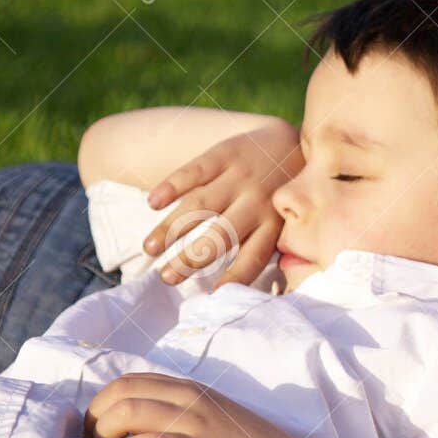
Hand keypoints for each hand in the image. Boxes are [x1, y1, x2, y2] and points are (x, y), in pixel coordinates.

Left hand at [84, 372, 300, 437]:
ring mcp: (193, 423)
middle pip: (120, 393)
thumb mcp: (207, 418)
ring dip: (100, 433)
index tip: (94, 430)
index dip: (101, 403)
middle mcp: (188, 398)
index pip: (128, 381)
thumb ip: (173, 413)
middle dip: (93, 418)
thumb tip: (124, 426)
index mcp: (187, 388)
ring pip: (128, 412)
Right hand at [143, 119, 301, 287]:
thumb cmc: (278, 198)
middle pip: (220, 235)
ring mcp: (238, 178)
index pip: (252, 257)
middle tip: (166, 278)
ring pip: (201, 206)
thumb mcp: (283, 223)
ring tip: (149, 248)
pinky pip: (195, 170)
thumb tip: (243, 289)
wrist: (288, 143)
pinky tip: (153, 203)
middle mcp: (255, 203)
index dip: (235, 276)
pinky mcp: (223, 154)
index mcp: (271, 225)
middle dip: (191, 259)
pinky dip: (172, 185)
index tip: (214, 294)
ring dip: (172, 228)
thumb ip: (265, 250)